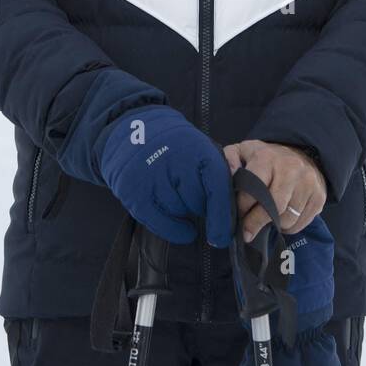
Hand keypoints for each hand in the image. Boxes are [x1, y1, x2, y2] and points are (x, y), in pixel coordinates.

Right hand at [99, 106, 233, 247]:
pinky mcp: (134, 191)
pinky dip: (174, 230)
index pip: (217, 186)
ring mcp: (152, 176)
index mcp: (197, 149)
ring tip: (177, 194)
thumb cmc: (176, 146)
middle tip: (195, 195)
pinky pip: (160, 223)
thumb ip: (218, 177)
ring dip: (184, 212)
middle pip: (198, 203)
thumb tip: (230, 216)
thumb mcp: (201, 150)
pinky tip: (182, 229)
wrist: (134, 130)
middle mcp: (174, 161)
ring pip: (180, 212)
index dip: (223, 215)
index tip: (224, 235)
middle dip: (202, 206)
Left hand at [222, 139, 326, 239]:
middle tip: (248, 231)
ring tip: (267, 219)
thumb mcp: (244, 150)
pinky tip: (282, 218)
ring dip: (274, 225)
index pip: (254, 189)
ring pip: (287, 218)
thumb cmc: (267, 157)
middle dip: (256, 222)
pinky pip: (300, 223)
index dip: (243, 206)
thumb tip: (229, 173)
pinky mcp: (319, 196)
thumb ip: (230, 159)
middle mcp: (290, 169)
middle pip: (273, 207)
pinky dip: (288, 227)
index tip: (238, 215)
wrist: (302, 152)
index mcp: (268, 158)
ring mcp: (307, 183)